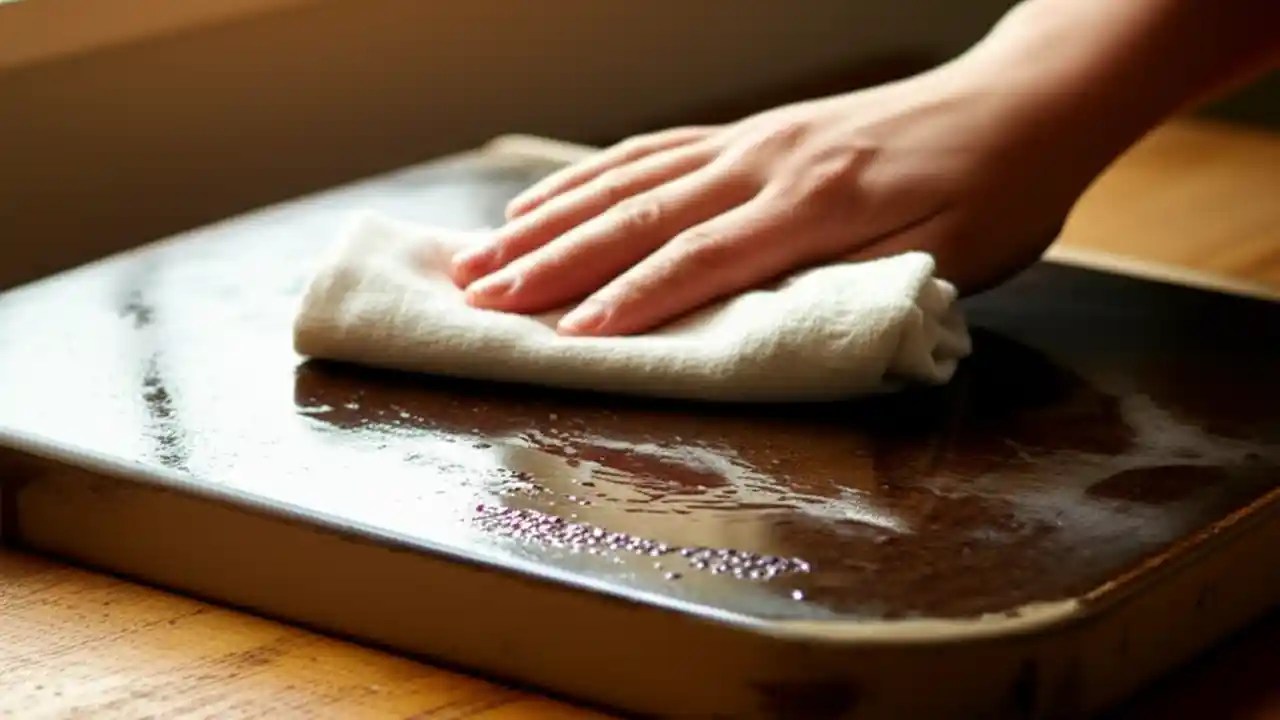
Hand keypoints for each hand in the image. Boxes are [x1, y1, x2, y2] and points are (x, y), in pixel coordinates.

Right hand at [450, 57, 1110, 335]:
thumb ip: (852, 289)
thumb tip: (764, 325)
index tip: (569, 336)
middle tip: (484, 297)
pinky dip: (588, 176)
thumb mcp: (948, 258)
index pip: (704, 258)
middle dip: (555, 261)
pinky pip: (651, 148)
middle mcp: (766, 161)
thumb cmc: (994, 194)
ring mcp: (751, 138)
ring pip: (629, 177)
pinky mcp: (750, 131)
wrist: (1019, 104)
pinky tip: (544, 198)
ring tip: (483, 252)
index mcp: (816, 201)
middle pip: (640, 213)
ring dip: (551, 218)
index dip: (634, 300)